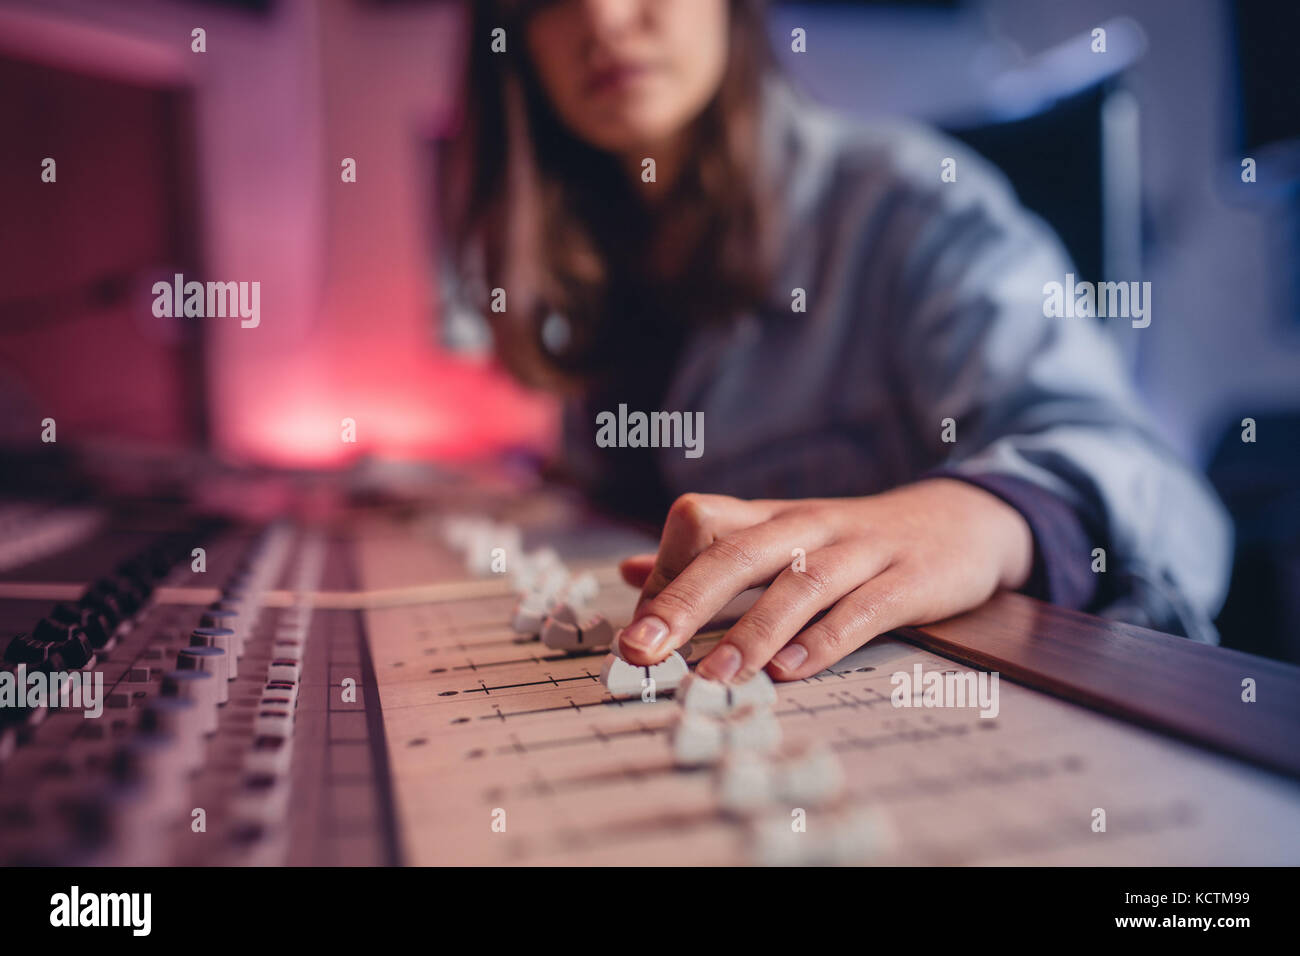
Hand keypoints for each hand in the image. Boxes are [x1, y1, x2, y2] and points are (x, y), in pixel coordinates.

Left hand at [615, 479, 1033, 681]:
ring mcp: (862, 550)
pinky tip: (793, 670)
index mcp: (771, 518)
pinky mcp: (911, 578)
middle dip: (684, 601)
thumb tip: (629, 573)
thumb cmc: (854, 541)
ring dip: (753, 632)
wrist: (964, 518)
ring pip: (800, 583)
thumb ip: (708, 555)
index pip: (700, 522)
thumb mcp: (780, 539)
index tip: (637, 631)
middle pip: (736, 552)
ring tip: (715, 678)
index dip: (664, 571)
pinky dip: (827, 639)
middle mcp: (809, 526)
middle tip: (643, 651)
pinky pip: (865, 607)